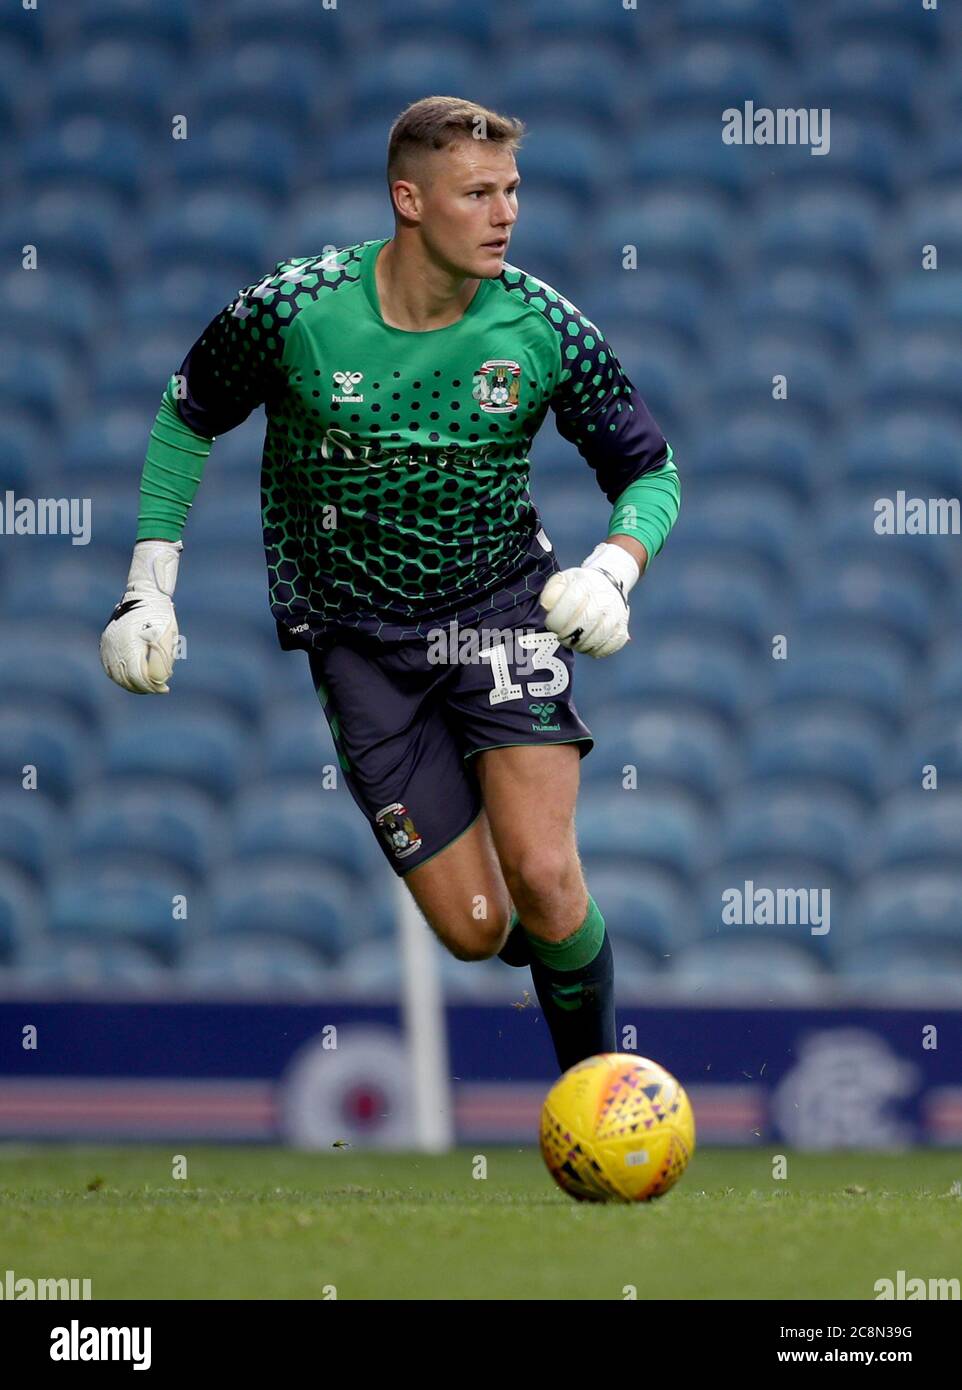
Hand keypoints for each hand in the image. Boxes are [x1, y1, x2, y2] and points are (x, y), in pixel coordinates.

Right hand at [100, 540, 182, 692]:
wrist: (144, 594)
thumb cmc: (159, 616)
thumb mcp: (167, 637)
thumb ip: (162, 659)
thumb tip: (158, 680)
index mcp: (128, 644)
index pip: (137, 676)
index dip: (151, 686)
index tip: (164, 689)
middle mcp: (114, 645)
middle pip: (125, 678)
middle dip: (142, 687)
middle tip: (157, 689)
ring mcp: (107, 643)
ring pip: (115, 673)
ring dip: (130, 683)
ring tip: (146, 686)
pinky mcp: (105, 641)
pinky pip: (109, 664)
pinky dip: (120, 674)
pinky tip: (133, 678)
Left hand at [539, 541, 639, 657]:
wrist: (607, 583)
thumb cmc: (579, 586)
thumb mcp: (562, 581)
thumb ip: (551, 592)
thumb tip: (547, 606)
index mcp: (586, 583)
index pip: (571, 602)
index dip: (557, 618)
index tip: (550, 624)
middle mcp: (605, 597)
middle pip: (586, 621)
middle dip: (568, 635)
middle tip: (561, 637)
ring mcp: (617, 613)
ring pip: (600, 636)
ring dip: (581, 645)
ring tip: (573, 643)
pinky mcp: (623, 626)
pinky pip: (612, 644)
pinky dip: (598, 650)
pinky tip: (588, 647)